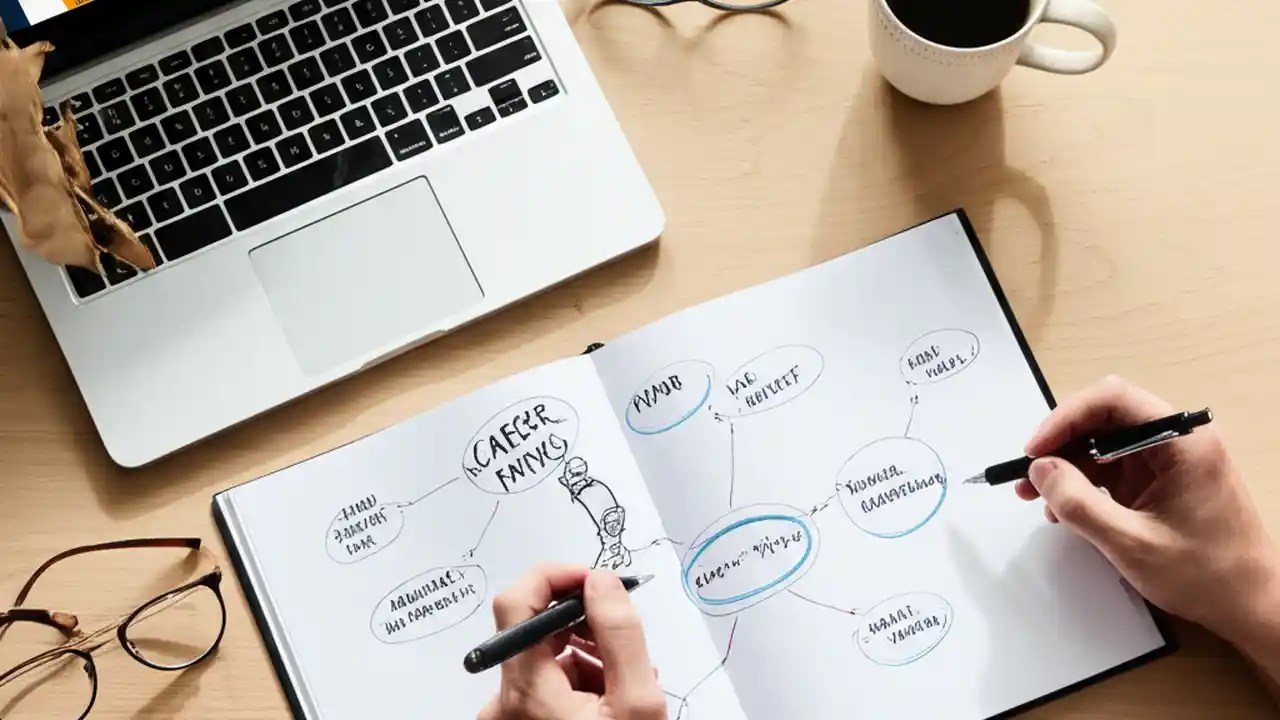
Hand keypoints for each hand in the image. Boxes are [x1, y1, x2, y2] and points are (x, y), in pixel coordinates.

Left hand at [478, 565, 666, 719]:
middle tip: (626, 640)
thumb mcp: (636, 702)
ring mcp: (507, 717)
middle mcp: (503, 702)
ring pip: (546, 659)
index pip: (517, 601)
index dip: (555, 576)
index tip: (592, 578)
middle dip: (587, 626)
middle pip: (537, 631)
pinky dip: (577, 682)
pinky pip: (544, 686)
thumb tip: (601, 581)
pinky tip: (609, 702)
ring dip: (588, 658)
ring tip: (627, 683)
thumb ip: (620, 634)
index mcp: (526, 690)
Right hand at [1015, 376, 1279, 642]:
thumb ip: (1079, 504)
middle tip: (1029, 474)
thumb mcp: (1132, 543)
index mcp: (1183, 442)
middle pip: (1105, 418)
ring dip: (1067, 466)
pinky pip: (1113, 468)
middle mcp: (1178, 441)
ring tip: (1037, 496)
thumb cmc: (1207, 575)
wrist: (1253, 606)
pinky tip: (1064, 509)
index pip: (1113, 400)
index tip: (1035, 450)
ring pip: (1104, 444)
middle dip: (1061, 444)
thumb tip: (1039, 469)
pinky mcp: (1162, 481)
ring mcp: (1170, 460)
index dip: (1065, 418)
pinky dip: (1084, 484)